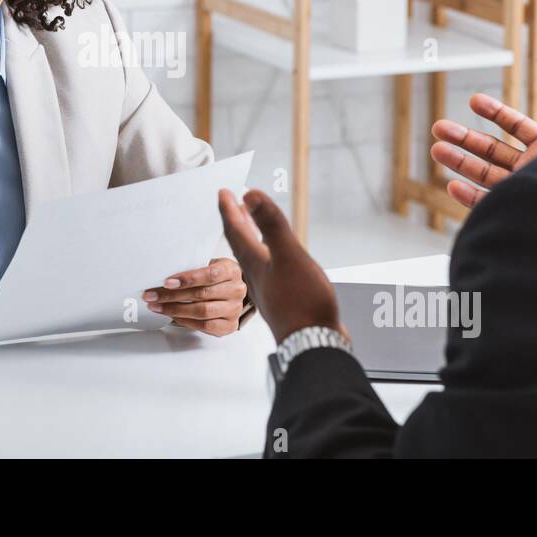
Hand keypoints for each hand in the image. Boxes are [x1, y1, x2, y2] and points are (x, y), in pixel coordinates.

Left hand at [142, 257, 245, 336]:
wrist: (230, 291)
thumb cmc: (214, 277)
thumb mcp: (208, 265)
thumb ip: (192, 268)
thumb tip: (163, 275)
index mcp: (231, 270)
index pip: (210, 274)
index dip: (188, 279)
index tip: (166, 282)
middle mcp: (236, 290)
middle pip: (202, 294)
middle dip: (172, 296)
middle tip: (152, 296)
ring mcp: (234, 309)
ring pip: (202, 311)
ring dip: (175, 310)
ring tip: (157, 306)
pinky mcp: (229, 325)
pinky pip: (205, 325)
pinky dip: (186, 321)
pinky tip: (173, 316)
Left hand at [217, 189, 344, 343]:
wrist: (314, 343)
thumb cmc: (302, 302)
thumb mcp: (288, 255)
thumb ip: (270, 225)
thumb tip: (249, 195)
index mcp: (255, 262)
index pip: (235, 231)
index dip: (229, 210)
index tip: (222, 193)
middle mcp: (257, 275)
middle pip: (240, 244)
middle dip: (235, 222)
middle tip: (231, 205)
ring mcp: (268, 288)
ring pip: (251, 258)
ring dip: (248, 240)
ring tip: (249, 229)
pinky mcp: (282, 300)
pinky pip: (265, 271)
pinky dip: (265, 258)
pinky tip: (275, 263)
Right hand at [430, 84, 536, 208]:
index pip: (515, 126)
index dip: (494, 112)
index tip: (474, 101)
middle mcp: (531, 168)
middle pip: (491, 149)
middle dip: (464, 138)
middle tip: (440, 128)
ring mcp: (522, 190)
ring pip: (484, 174)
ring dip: (459, 162)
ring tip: (437, 150)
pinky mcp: (517, 212)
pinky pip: (488, 204)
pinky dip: (469, 197)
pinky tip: (453, 186)